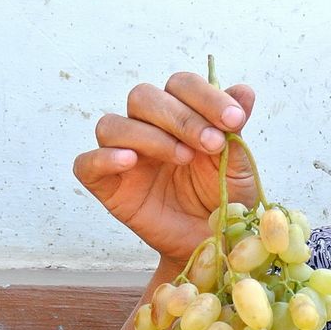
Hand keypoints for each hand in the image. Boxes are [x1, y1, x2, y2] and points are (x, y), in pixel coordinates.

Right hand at [73, 71, 258, 270]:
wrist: (212, 244)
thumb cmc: (224, 201)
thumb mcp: (238, 167)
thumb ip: (235, 129)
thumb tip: (244, 91)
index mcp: (181, 116)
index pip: (181, 85)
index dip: (206, 96)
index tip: (234, 119)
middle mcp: (149, 129)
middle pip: (144, 97)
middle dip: (181, 116)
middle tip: (212, 143)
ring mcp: (126, 156)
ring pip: (113, 125)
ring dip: (149, 136)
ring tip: (183, 158)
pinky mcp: (108, 186)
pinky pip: (87, 164)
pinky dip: (103, 158)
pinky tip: (129, 162)